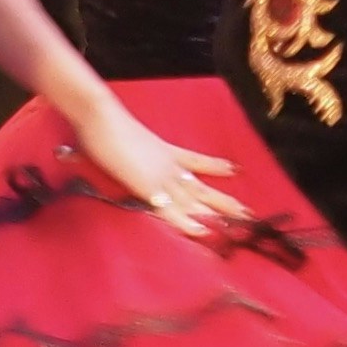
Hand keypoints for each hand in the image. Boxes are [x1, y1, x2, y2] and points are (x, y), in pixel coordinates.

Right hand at [71, 91, 249, 243]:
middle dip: (224, 200)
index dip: (215, 166)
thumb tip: (111, 146)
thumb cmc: (100, 124)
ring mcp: (159, 175)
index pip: (194, 160)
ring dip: (216, 213)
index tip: (234, 169)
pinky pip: (171, 210)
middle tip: (248, 212)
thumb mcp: (119, 137)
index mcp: (162, 150)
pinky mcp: (148, 187)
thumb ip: (122, 146)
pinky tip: (203, 231)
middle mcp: (166, 164)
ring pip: (194, 199)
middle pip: (200, 186)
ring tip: (240, 224)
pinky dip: (186, 221)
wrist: (98, 115)